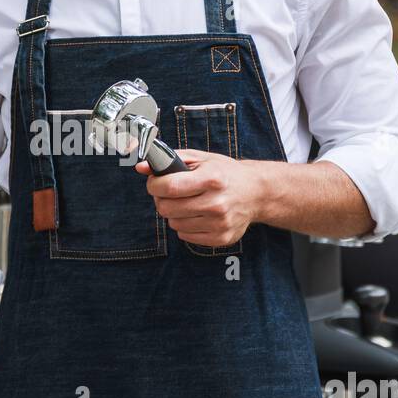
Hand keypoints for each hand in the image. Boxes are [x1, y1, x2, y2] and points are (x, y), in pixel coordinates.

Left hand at [135, 148, 262, 247]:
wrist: (256, 192)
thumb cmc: (225, 173)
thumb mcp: (201, 159)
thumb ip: (170, 160)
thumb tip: (141, 168)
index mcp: (212, 179)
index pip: (169, 187)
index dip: (154, 184)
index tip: (154, 182)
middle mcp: (217, 203)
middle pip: (166, 208)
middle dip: (161, 199)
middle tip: (170, 193)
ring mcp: (220, 223)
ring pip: (173, 223)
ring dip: (174, 213)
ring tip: (187, 203)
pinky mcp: (221, 238)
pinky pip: (185, 235)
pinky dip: (185, 225)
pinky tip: (197, 215)